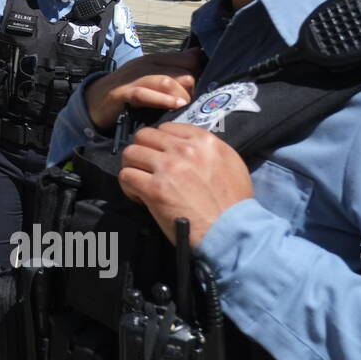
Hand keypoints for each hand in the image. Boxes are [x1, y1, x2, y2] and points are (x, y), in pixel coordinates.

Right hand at [86, 49, 203, 130]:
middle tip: (196, 104)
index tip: (205, 90)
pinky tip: (174, 105)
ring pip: (166, 81)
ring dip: (181, 94)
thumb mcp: (152, 77)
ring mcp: (133, 78)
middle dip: (193, 89)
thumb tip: (198, 56)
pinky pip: (144, 93)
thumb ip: (174, 68)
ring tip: (187, 106)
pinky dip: (162, 100)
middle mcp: (146, 64)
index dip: (201, 74)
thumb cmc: (129, 91)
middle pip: (182, 71)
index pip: (189, 60)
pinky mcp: (122, 93)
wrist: (95, 100)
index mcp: (156, 59)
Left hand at [117, 122, 253, 247]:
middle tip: (147, 168)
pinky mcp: (155, 189)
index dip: (160, 142)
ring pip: (131, 153)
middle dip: (143, 151)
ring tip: (141, 181)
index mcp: (204, 140)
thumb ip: (206, 150)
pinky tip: (140, 196)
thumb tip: (185, 145)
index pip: (166, 127)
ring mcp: (168, 167)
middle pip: (144, 136)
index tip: (162, 156)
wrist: (230, 232)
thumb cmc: (233, 203)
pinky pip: (126, 176)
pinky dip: (129, 186)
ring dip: (133, 167)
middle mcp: (184, 149)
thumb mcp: (230, 164)